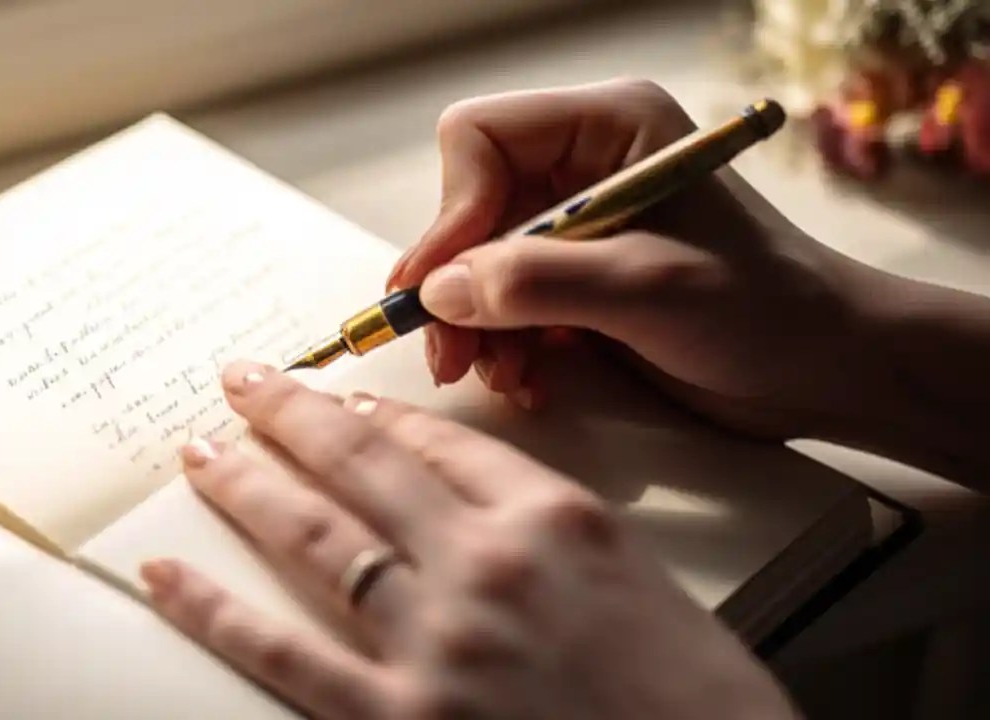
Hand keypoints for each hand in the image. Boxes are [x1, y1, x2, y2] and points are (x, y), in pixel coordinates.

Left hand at [139, 362, 796, 719]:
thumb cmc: (702, 706)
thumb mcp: (644, 586)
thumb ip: (555, 533)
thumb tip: (479, 502)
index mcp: (559, 519)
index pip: (444, 441)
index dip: (378, 412)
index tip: (341, 396)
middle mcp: (488, 564)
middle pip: (364, 461)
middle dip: (292, 412)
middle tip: (244, 380)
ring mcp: (437, 642)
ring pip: (313, 536)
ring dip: (245, 483)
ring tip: (200, 449)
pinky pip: (282, 652)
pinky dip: (214, 608)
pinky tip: (168, 573)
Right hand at [388, 79, 891, 440]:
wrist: (827, 369)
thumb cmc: (765, 311)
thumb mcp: (649, 291)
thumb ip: (538, 283)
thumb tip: (440, 292)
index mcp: (609, 128)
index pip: (481, 140)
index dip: (451, 214)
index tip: (441, 290)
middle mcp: (586, 165)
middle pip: (470, 208)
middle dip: (456, 286)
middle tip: (449, 357)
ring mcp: (583, 224)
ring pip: (479, 262)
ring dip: (476, 326)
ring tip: (498, 378)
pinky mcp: (583, 278)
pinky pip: (508, 301)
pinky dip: (505, 345)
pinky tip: (527, 381)